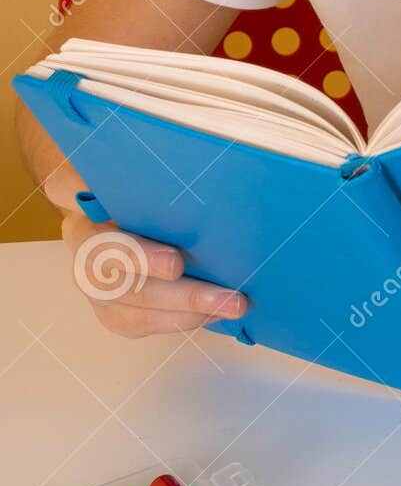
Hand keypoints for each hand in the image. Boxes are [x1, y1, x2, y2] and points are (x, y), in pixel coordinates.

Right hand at [43, 158, 247, 338]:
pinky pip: (145, 326)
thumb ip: (141, 174)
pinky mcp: (114, 314)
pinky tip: (217, 314)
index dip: (138, 256)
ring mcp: (97, 294)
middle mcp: (84, 264)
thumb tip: (177, 159)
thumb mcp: (127, 171)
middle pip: (127, 289)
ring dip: (188, 314)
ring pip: (137, 314)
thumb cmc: (127, 188)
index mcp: (84, 223)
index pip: (103, 242)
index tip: (176, 264)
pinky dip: (183, 321)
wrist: (104, 208)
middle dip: (181, 295)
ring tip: (231, 308)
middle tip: (226, 297)